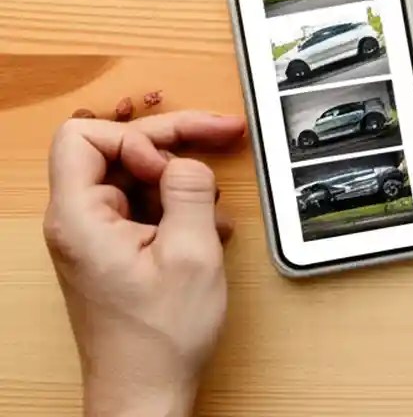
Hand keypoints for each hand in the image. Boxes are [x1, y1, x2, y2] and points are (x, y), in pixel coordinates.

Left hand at [44, 111, 244, 416]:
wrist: (146, 390)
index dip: (136, 139)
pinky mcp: (113, 250)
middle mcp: (78, 222)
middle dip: (172, 142)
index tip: (172, 167)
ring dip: (180, 181)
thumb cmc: (160, 337)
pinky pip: (142, 206)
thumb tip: (188, 160)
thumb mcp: (191, 254)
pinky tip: (209, 228)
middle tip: (222, 133)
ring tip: (215, 206)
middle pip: (115, 150)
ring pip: (134, 176)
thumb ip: (190, 192)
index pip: (85, 137)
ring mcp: (94, 236)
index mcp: (80, 218)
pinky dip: (178, 207)